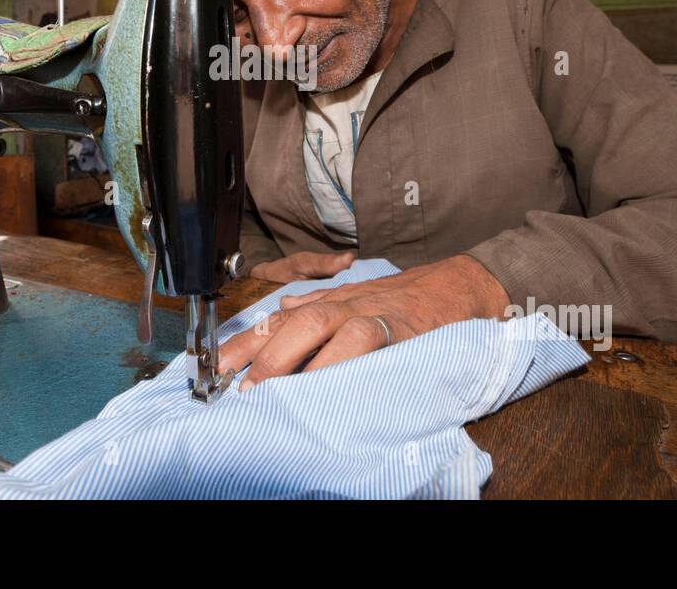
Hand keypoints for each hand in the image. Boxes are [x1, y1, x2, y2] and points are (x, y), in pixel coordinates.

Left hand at [221, 254, 510, 391]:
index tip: (214, 366)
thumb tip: (282, 309)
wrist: (462, 285)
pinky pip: (363, 341)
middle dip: (260, 353)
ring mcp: (369, 313)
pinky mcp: (397, 327)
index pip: (280, 319)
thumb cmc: (411, 300)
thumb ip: (320, 305)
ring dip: (289, 357)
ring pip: (319, 325)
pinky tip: (322, 384)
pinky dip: (340, 361)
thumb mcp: (360, 299)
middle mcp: (344, 304)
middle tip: (236, 386)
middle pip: (292, 322)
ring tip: (268, 391)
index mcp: (333, 302)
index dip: (245, 342)